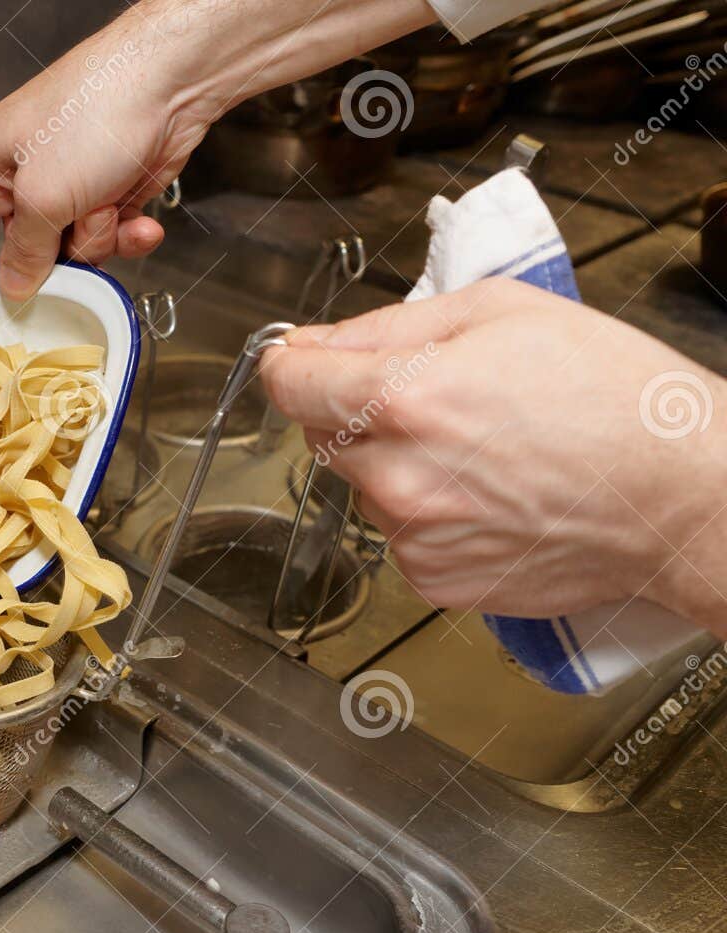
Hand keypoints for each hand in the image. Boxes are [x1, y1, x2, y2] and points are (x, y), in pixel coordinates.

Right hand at [0, 10, 194, 298]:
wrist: (171, 81)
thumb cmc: (95, 113)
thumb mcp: (43, 196)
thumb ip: (23, 254)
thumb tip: (13, 290)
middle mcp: (22, 175)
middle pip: (27, 253)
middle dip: (57, 255)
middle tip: (72, 239)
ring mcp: (69, 183)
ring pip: (74, 250)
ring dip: (98, 238)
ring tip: (108, 203)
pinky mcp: (110, 190)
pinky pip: (111, 237)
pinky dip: (128, 233)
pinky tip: (140, 219)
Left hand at [260, 279, 726, 634]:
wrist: (683, 498)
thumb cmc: (617, 399)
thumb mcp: (504, 312)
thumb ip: (389, 325)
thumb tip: (316, 342)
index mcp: (408, 398)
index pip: (290, 383)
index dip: (294, 363)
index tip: (306, 360)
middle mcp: (400, 475)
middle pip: (322, 434)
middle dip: (361, 411)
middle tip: (442, 400)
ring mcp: (415, 535)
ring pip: (362, 486)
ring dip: (398, 465)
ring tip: (485, 451)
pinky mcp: (434, 580)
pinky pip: (398, 535)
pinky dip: (428, 514)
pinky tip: (490, 495)